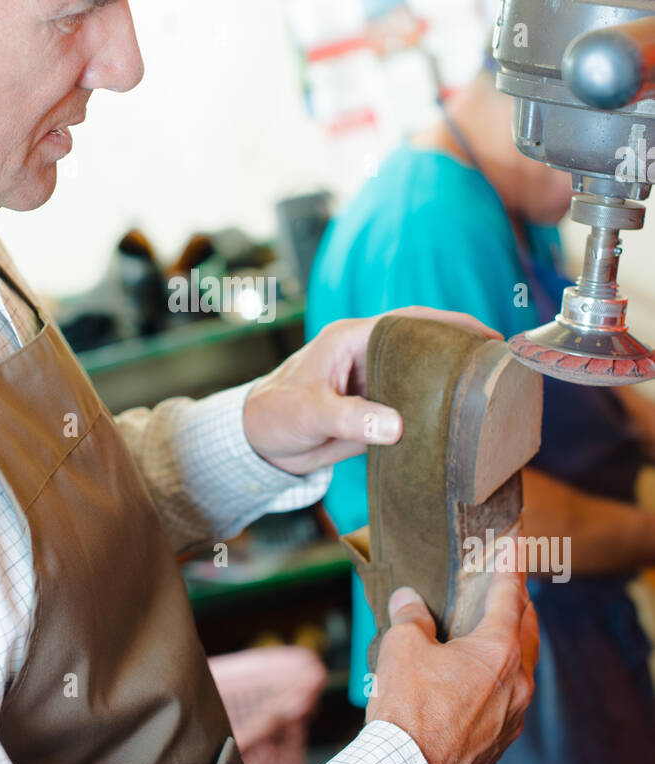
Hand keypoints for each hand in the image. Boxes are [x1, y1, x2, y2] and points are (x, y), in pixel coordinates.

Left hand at [242, 307, 499, 475]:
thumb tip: (396, 426)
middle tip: (503, 364)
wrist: (260, 442)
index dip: (449, 324)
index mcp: (353, 339)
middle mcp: (369, 355)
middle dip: (462, 349)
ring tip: (495, 391)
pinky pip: (414, 404)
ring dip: (453, 381)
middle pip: (425, 344)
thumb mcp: (310, 413)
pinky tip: (463, 422)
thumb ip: (351, 418)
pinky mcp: (377, 409)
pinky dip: (437, 410)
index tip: (486, 334)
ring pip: (422, 374)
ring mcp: (375, 382)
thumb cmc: (276, 413)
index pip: (410, 322)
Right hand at [365, 568, 538, 763]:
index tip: (516, 544)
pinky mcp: (501, 740)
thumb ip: (410, 617)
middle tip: (507, 586)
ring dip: (510, 643)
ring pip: (521, 667)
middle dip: (518, 604)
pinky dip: (500, 677)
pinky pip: (509, 697)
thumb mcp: (401, 648)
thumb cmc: (406, 709)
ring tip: (492, 631)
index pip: (509, 595)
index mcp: (497, 651)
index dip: (510, 565)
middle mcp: (516, 681)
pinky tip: (478, 678)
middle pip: (526, 630)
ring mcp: (513, 715)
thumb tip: (409, 602)